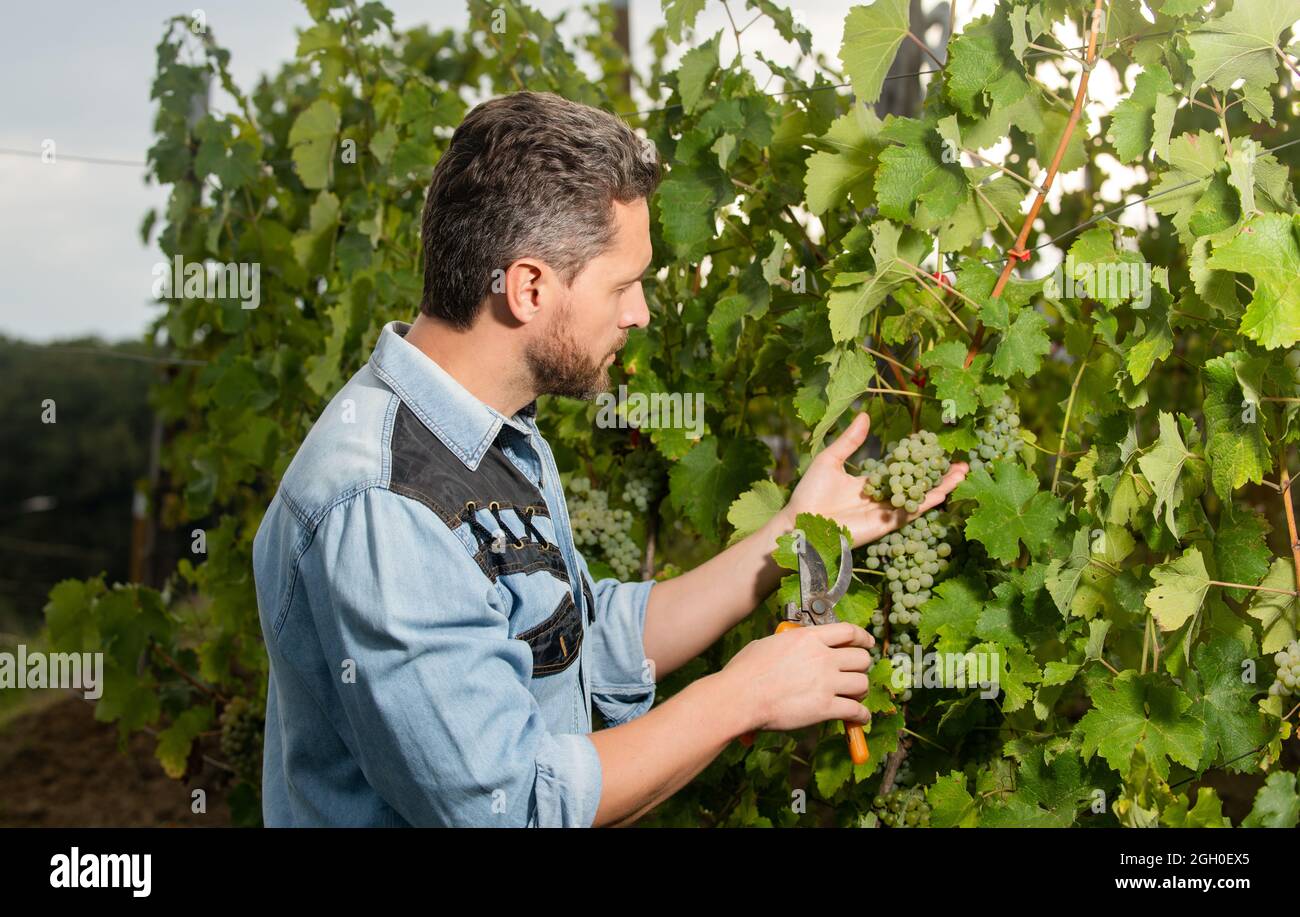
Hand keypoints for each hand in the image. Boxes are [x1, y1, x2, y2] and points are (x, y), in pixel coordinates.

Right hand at [722, 621, 874, 734]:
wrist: (740, 696)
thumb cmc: (745, 672)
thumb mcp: (768, 644)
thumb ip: (789, 645)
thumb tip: (792, 649)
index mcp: (808, 638)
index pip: (848, 631)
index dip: (862, 637)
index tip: (866, 642)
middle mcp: (822, 657)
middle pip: (861, 658)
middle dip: (861, 667)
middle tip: (855, 674)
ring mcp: (825, 682)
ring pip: (862, 683)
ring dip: (861, 691)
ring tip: (855, 696)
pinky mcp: (825, 707)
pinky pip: (856, 710)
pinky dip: (860, 716)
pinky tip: (858, 718)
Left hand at [776, 413, 967, 547]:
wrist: (801, 523)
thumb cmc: (809, 493)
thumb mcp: (830, 460)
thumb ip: (850, 441)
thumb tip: (864, 415)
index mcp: (868, 484)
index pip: (899, 469)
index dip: (916, 459)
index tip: (934, 447)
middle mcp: (880, 499)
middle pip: (915, 483)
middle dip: (937, 472)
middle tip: (959, 459)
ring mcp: (885, 512)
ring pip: (920, 496)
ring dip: (942, 485)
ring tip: (963, 472)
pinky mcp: (886, 524)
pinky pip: (912, 511)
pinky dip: (929, 501)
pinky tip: (946, 490)